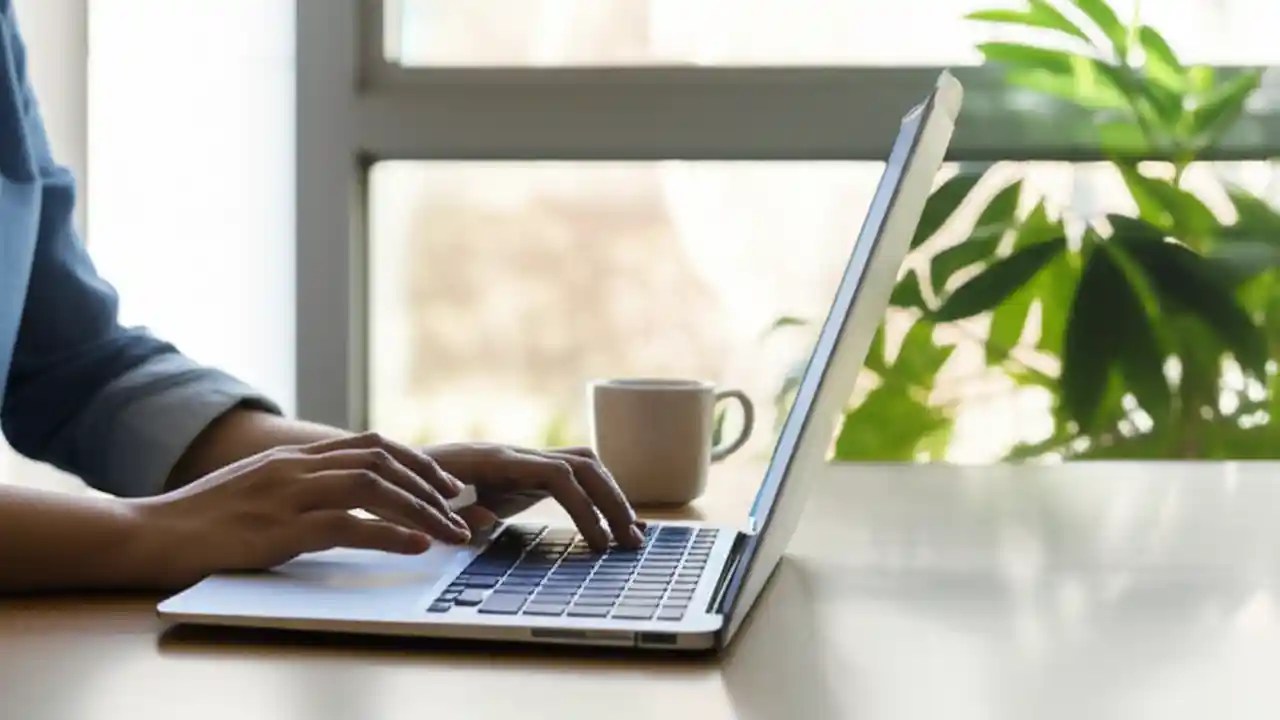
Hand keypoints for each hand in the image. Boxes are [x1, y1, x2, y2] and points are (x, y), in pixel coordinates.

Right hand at [134, 432, 472, 586]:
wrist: (147, 533)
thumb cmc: (201, 518)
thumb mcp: (257, 488)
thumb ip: (298, 482)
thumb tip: (343, 492)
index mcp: (294, 456)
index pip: (371, 444)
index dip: (415, 462)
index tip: (444, 485)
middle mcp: (296, 467)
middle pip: (382, 460)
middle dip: (429, 485)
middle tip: (461, 511)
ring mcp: (287, 495)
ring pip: (373, 488)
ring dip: (420, 511)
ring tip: (450, 533)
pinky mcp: (278, 530)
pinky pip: (346, 526)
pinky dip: (388, 535)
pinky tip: (414, 547)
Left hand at [422, 443, 643, 551]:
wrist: (392, 469)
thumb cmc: (404, 492)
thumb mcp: (421, 507)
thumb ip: (452, 513)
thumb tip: (488, 518)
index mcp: (495, 461)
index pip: (557, 475)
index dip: (584, 508)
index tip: (598, 544)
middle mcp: (516, 453)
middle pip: (584, 465)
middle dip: (613, 502)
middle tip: (632, 542)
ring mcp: (522, 460)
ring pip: (584, 465)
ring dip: (611, 496)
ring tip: (631, 534)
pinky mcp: (523, 473)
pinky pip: (571, 476)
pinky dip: (596, 495)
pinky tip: (609, 522)